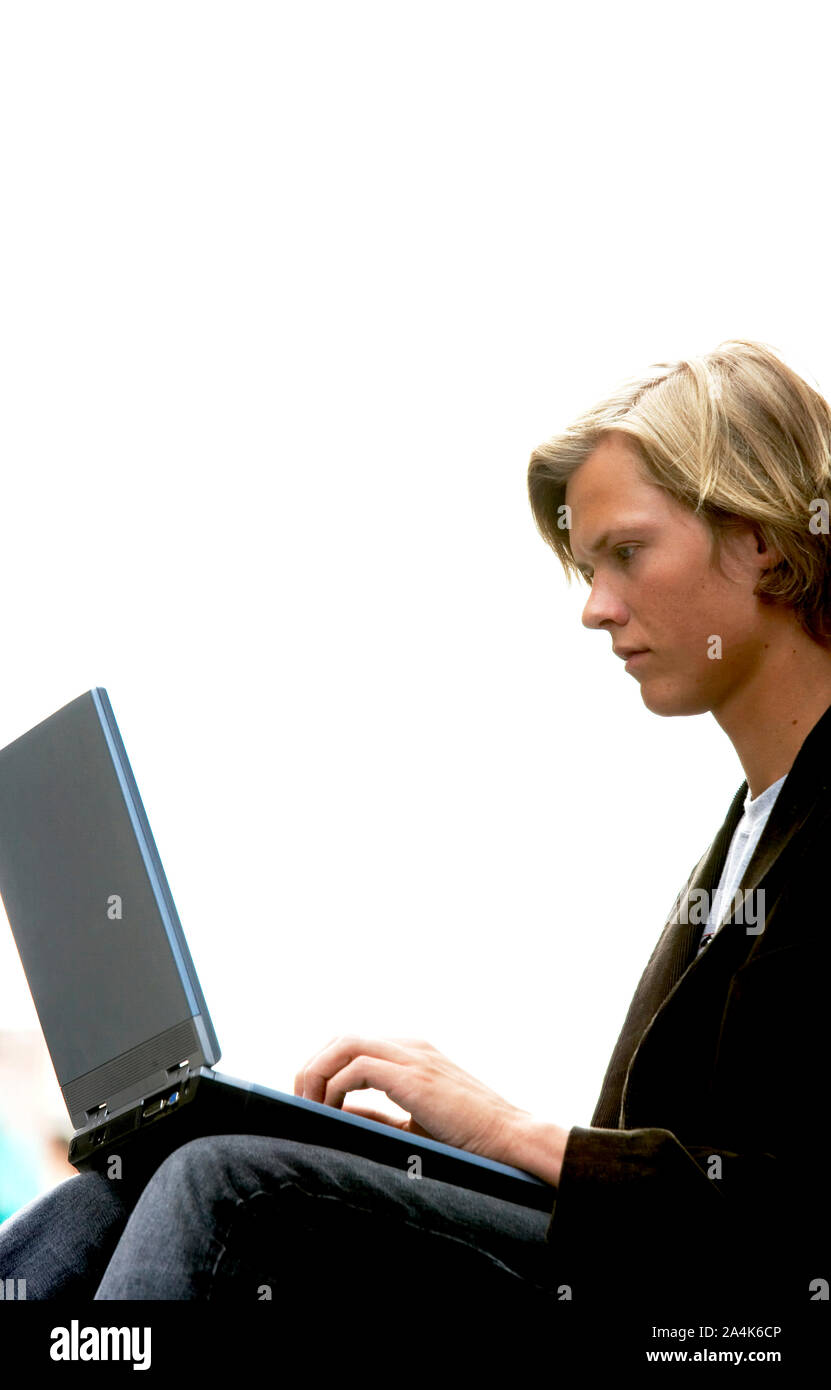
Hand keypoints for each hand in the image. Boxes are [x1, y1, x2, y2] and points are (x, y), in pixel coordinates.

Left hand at [293, 1034, 531, 1165]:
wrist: (511, 1139)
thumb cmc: (468, 1138)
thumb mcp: (413, 1122)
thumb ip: (377, 1115)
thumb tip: (337, 1116)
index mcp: (411, 1053)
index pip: (352, 1045)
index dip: (324, 1068)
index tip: (309, 1101)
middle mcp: (409, 1045)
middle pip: (341, 1037)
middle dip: (313, 1067)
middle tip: (301, 1104)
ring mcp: (412, 1055)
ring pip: (344, 1044)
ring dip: (317, 1074)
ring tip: (309, 1107)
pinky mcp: (413, 1075)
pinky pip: (357, 1066)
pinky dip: (334, 1086)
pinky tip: (330, 1112)